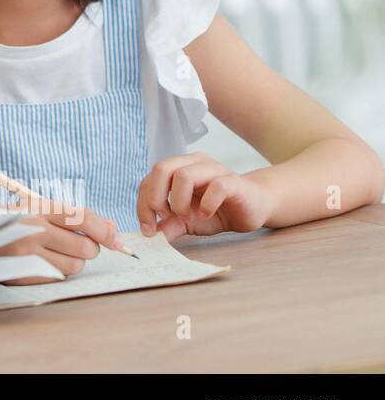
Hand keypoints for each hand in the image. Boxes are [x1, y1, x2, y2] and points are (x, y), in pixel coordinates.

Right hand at [0, 205, 126, 283]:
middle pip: (85, 248)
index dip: (105, 231)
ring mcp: (27, 255)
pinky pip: (58, 277)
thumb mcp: (38, 208)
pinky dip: (59, 271)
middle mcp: (32, 231)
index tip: (116, 240)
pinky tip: (45, 261)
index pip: (83, 219)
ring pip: (75, 266)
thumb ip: (75, 216)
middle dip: (89, 248)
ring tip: (59, 252)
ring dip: (74, 261)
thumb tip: (111, 229)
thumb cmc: (12, 220)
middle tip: (78, 244)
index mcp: (37, 209)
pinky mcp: (23, 274)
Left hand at [137, 154, 276, 239]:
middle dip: (155, 197)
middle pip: (161, 168)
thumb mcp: (187, 222)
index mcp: (178, 169)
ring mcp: (214, 170)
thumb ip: (168, 225)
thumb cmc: (218, 211)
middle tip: (165, 217)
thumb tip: (149, 235)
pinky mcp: (234, 181)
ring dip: (179, 201)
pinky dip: (206, 204)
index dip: (143, 203)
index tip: (148, 228)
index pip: (149, 179)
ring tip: (188, 216)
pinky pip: (216, 186)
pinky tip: (206, 215)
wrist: (255, 208)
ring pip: (184, 175)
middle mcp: (193, 164)